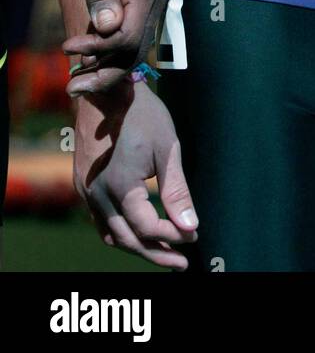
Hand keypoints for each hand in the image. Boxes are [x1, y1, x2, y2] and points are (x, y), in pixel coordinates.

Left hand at [57, 0, 170, 93]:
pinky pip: (139, 24)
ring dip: (112, 62)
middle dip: (106, 72)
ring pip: (140, 39)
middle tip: (72, 87)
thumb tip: (108, 29)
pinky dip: (118, 44)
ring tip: (80, 76)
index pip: (126, 35)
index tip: (67, 49)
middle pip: (138, 46)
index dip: (97, 51)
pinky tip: (94, 50)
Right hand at [73, 78, 197, 268]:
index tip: (194, 237)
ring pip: (112, 234)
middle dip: (156, 253)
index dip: (172, 237)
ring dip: (138, 246)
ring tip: (165, 253)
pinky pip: (102, 221)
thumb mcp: (168, 148)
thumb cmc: (142, 114)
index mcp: (119, 183)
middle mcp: (97, 193)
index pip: (147, 227)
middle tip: (181, 262)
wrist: (108, 90)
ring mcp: (86, 191)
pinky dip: (122, 232)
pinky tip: (141, 234)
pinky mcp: (83, 186)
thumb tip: (190, 228)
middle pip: (127, 239)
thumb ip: (177, 191)